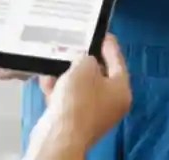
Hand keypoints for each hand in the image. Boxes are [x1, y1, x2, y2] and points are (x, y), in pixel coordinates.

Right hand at [28, 36, 131, 157]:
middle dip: (82, 60)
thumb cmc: (78, 100)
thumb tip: (83, 60)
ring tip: (54, 60)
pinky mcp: (74, 121)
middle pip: (98, 74)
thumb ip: (85, 57)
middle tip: (72, 44)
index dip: (108, 44)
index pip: (118, 60)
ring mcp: (92, 114)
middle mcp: (111, 103)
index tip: (100, 32)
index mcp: (121, 90)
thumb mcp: (84, 67)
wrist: (60, 136)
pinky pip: (67, 99)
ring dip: (66, 74)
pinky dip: (58, 89)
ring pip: (79, 87)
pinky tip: (47, 80)